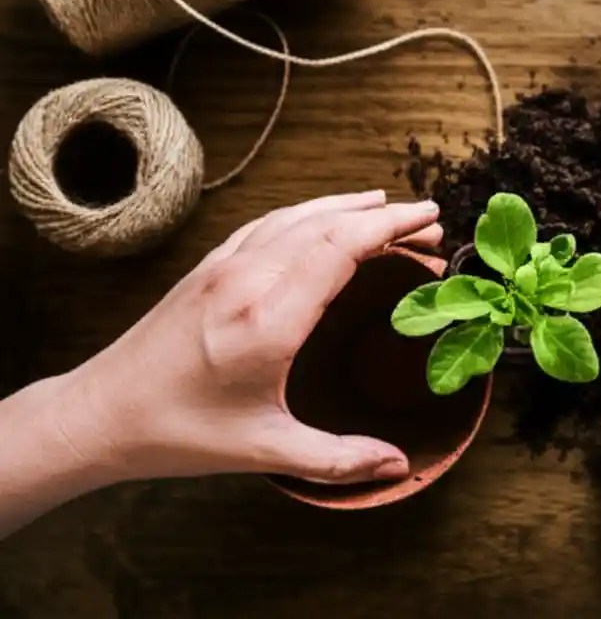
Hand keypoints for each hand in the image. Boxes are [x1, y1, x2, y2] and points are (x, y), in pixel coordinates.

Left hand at [57, 191, 444, 484]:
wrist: (99, 414)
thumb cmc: (179, 433)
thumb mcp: (265, 450)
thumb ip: (338, 458)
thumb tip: (399, 465)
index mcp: (268, 319)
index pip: (341, 246)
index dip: (391, 227)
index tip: (430, 221)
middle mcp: (246, 280)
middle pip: (326, 222)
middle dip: (383, 215)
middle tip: (428, 222)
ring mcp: (222, 268)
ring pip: (295, 215)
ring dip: (346, 206)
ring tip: (387, 208)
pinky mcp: (206, 269)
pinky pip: (267, 224)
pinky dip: (308, 213)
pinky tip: (323, 218)